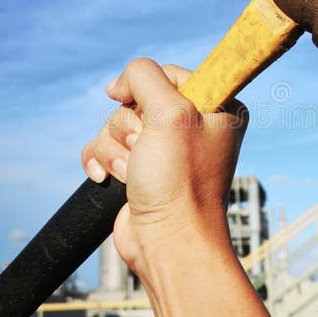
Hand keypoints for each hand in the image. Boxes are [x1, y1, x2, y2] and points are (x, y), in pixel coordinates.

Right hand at [82, 58, 247, 277]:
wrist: (168, 243)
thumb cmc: (179, 182)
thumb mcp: (170, 113)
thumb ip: (144, 77)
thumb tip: (118, 86)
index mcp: (217, 105)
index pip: (168, 73)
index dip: (148, 90)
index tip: (149, 114)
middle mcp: (193, 124)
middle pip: (136, 99)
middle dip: (130, 126)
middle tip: (144, 151)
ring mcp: (164, 148)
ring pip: (115, 122)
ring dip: (115, 148)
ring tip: (133, 173)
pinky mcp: (139, 167)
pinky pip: (104, 146)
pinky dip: (101, 159)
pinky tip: (108, 178)